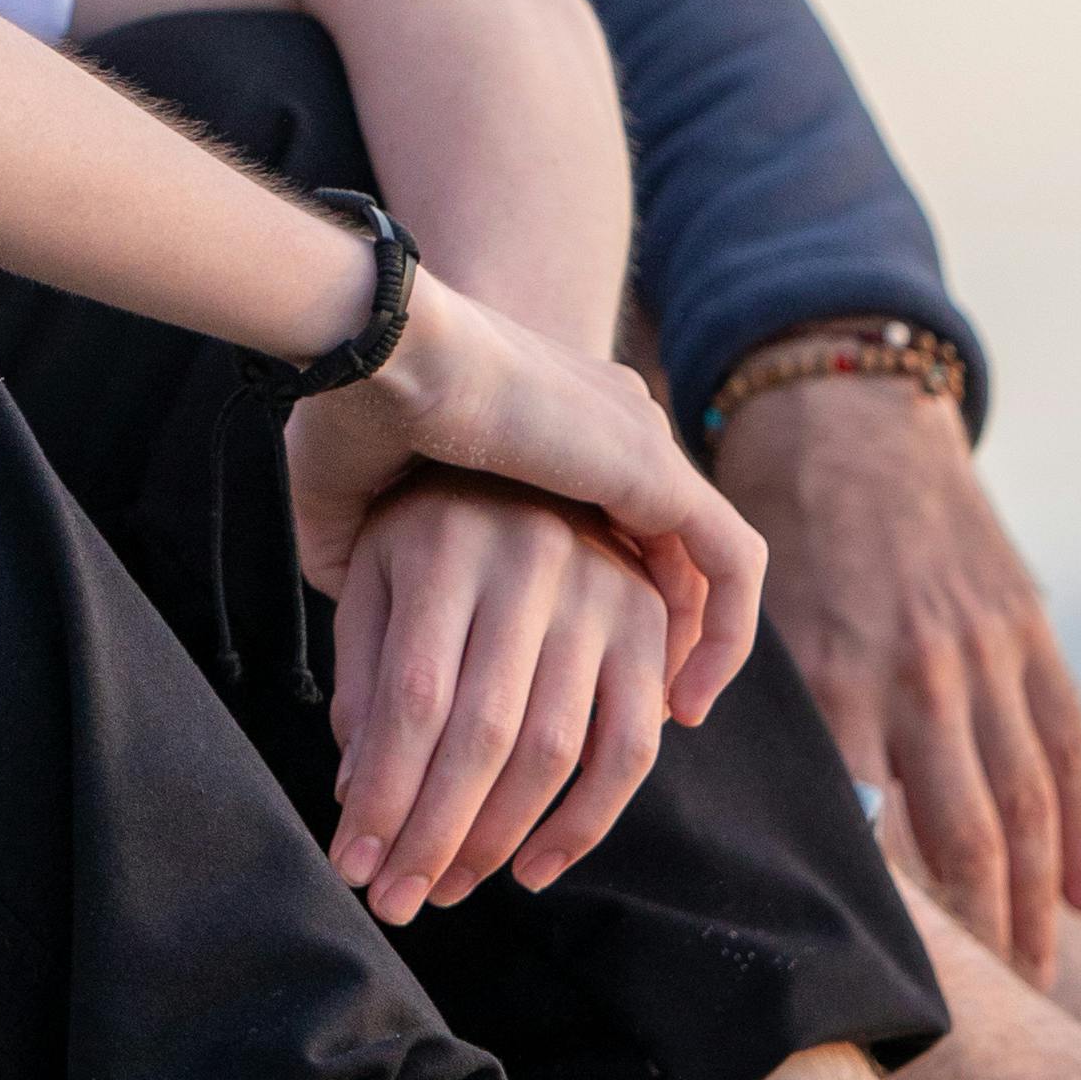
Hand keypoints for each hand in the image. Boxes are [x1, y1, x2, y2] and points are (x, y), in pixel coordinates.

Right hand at [286, 281, 765, 725]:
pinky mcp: (655, 469)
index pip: (600, 533)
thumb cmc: (349, 413)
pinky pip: (731, 561)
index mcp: (544, 427)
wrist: (381, 350)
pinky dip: (721, 634)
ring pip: (700, 562)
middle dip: (647, 644)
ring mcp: (636, 445)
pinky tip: (683, 707)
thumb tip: (349, 645)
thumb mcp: (354, 507)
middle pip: (654, 554)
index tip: (570, 695)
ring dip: (688, 646)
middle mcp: (604, 431)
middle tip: (625, 729)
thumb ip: (361, 569)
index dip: (592, 615)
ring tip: (662, 725)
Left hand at [320, 472, 685, 918]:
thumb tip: (360, 796)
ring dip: (500, 841)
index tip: (352, 867)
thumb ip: (365, 674)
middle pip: (481, 734)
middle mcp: (530, 562)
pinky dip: (588, 820)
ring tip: (449, 890)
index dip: (384, 795)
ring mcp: (602, 590)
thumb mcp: (374, 570)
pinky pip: (631, 745)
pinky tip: (535, 868)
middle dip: (433, 836)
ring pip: (556, 749)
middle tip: (397, 904)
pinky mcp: (650, 623)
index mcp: (444, 545)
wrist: (527, 431)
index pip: (411, 698)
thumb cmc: (425, 518)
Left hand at [718, 373, 1080, 978]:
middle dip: (976, 935)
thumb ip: (751, 714)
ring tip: (1037, 979)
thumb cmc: (768, 527)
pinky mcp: (1029, 632)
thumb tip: (729, 824)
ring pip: (1026, 802)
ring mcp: (984, 653)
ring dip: (1035, 902)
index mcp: (835, 672)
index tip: (868, 984)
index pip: (862, 822)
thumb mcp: (741, 615)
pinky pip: (1069, 746)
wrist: (845, 414)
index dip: (875, 909)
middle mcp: (919, 671)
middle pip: (963, 833)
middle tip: (974, 1024)